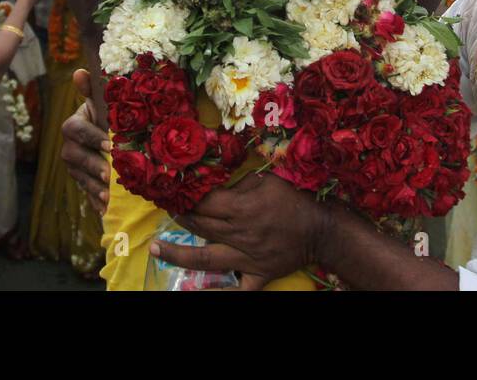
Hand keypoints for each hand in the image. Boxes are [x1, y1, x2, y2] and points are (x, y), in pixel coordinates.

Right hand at [61, 68, 110, 213]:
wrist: (108, 135)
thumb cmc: (107, 114)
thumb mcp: (103, 102)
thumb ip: (93, 88)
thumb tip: (80, 71)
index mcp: (74, 124)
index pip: (77, 129)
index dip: (92, 137)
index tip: (110, 145)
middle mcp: (70, 146)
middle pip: (75, 157)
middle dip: (92, 165)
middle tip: (109, 174)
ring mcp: (75, 166)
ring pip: (79, 177)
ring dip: (94, 187)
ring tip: (109, 195)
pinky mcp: (82, 182)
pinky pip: (86, 194)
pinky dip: (96, 202)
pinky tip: (106, 210)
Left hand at [150, 173, 325, 288]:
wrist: (321, 228)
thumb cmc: (294, 199)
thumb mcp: (267, 180)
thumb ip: (239, 183)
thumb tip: (215, 182)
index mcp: (242, 208)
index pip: (205, 203)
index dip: (187, 196)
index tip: (174, 190)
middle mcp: (239, 234)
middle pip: (201, 226)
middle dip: (180, 217)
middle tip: (164, 210)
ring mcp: (246, 259)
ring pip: (206, 258)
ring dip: (178, 253)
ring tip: (155, 248)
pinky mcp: (257, 275)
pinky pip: (237, 291)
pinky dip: (219, 295)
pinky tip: (195, 295)